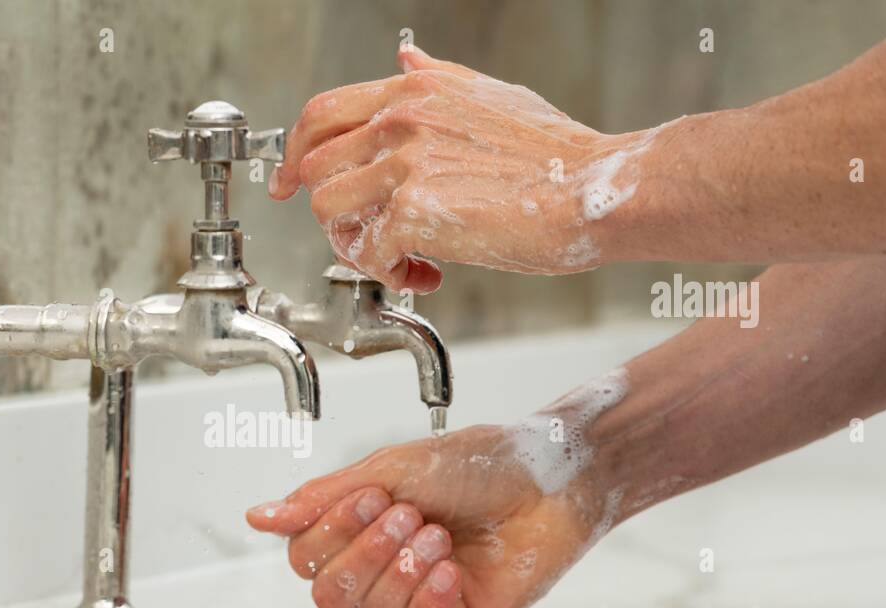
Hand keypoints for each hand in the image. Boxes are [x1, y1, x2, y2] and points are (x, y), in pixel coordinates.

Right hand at [246, 422, 618, 607]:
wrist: (548, 482)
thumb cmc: (478, 467)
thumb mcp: (391, 469)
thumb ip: (322, 499)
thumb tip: (259, 517)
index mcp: (356, 531)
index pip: (304, 557)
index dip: (330, 532)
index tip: (372, 497)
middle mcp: (378, 571)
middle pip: (325, 595)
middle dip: (364, 554)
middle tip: (408, 516)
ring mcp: (413, 602)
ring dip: (401, 573)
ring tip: (439, 536)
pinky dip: (428, 601)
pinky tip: (451, 571)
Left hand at [269, 45, 653, 288]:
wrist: (598, 190)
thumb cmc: (558, 156)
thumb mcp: (489, 94)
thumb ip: (437, 79)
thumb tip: (404, 57)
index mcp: (415, 90)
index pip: (322, 114)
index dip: (295, 154)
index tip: (287, 184)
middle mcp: (402, 119)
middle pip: (315, 169)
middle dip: (336, 214)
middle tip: (370, 238)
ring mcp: (406, 163)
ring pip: (329, 212)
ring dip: (357, 245)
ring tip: (401, 257)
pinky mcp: (416, 211)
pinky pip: (366, 251)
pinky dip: (388, 272)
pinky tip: (424, 272)